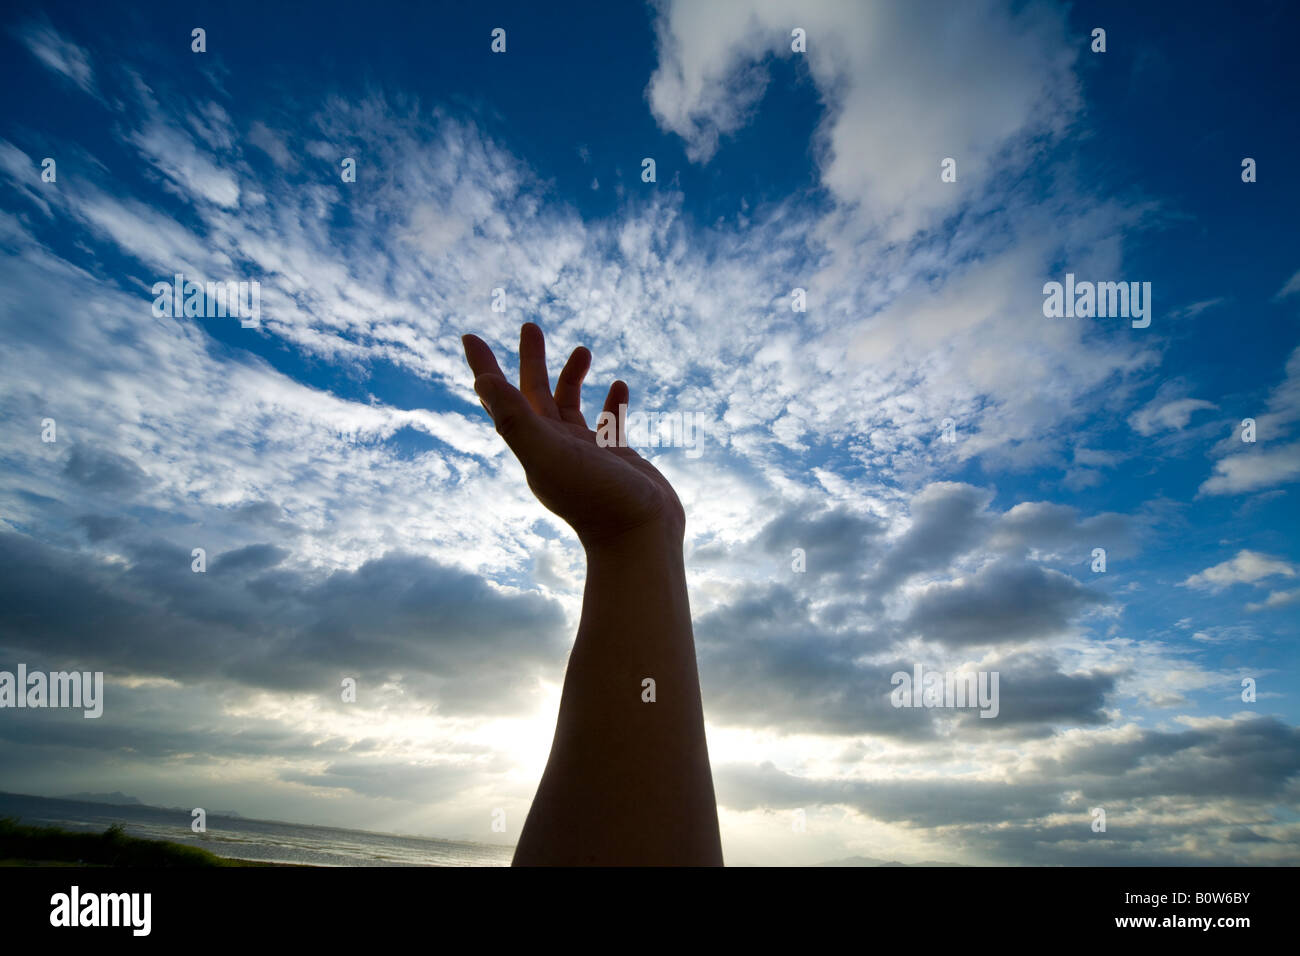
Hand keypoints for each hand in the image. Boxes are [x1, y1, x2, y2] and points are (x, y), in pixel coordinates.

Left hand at [461, 323, 684, 547]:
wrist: (640, 537)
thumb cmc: (594, 498)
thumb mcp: (548, 454)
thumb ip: (515, 420)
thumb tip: (481, 380)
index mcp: (533, 444)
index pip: (501, 398)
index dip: (485, 367)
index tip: (470, 337)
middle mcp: (555, 447)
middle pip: (535, 395)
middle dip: (531, 361)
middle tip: (530, 326)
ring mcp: (586, 453)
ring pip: (572, 406)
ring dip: (572, 376)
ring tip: (582, 349)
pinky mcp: (617, 458)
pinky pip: (611, 422)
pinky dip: (612, 402)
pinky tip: (619, 384)